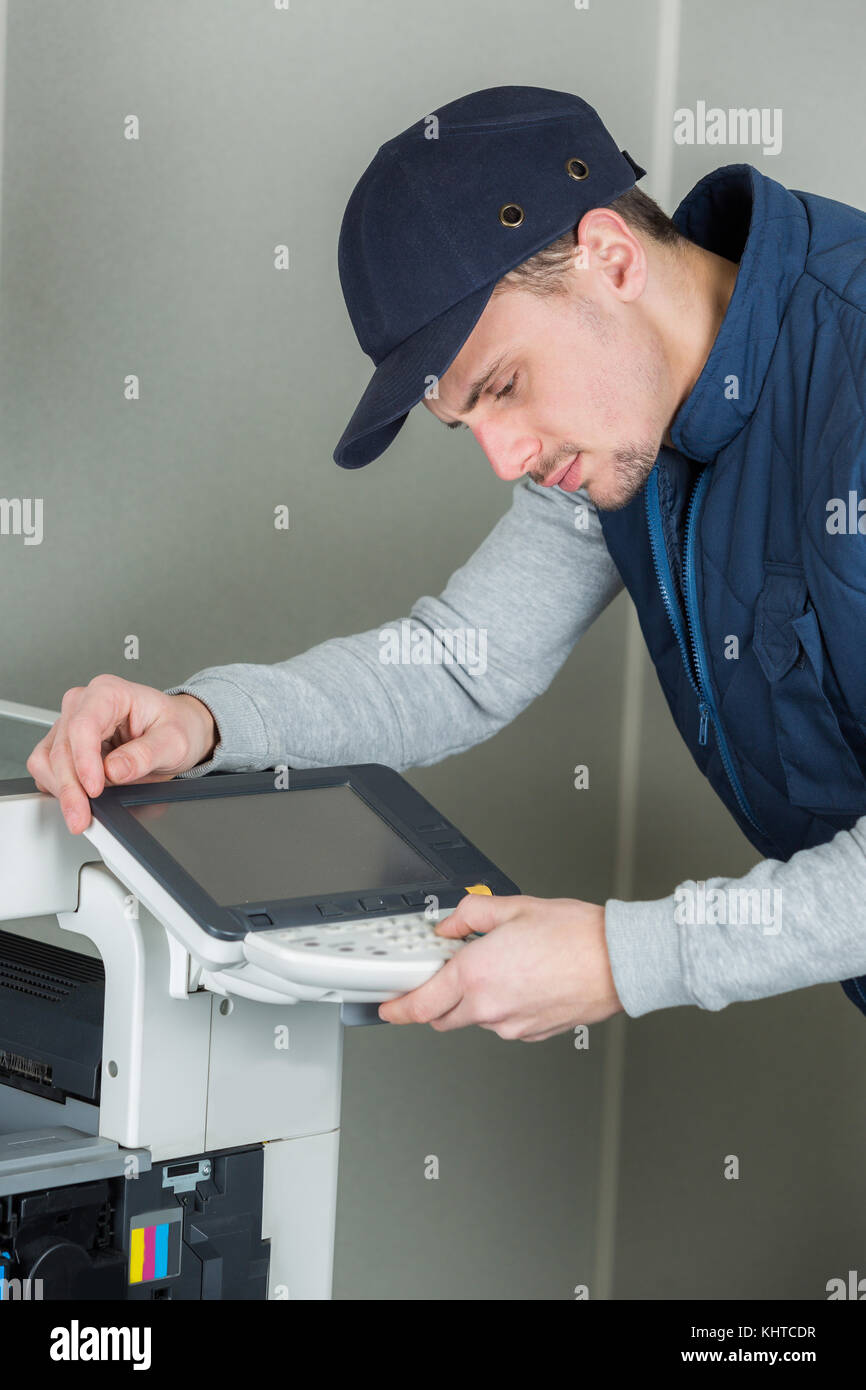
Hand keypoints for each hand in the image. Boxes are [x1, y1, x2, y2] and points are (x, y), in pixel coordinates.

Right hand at [26, 674, 217, 833]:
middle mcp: (83, 704)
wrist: (178, 730)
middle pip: (61, 748)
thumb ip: (145, 754)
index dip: (84, 760)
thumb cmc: (176, 726)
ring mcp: (70, 725)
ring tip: (83, 813)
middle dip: (70, 787)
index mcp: (109, 692)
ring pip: (47, 760)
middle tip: (82, 816)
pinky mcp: (64, 746)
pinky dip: (59, 790)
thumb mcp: (174, 741)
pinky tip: (80, 802)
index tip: (94, 788)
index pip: (83, 725)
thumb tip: (114, 770)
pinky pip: (47, 770)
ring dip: (62, 791)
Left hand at [378, 894, 622, 1038]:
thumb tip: (449, 925)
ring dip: (476, 999)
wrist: (618, 961)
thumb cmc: (575, 935)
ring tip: (503, 965)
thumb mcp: (511, 907)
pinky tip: (523, 978)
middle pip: (442, 1017)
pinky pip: (504, 1022)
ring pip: (476, 1019)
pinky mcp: (533, 1034)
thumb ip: (468, 915)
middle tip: (448, 972)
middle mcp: (489, 1007)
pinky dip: (503, 1005)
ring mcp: (512, 1025)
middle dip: (437, 999)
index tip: (387, 1006)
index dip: (396, 1008)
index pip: (420, 1004)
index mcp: (475, 976)